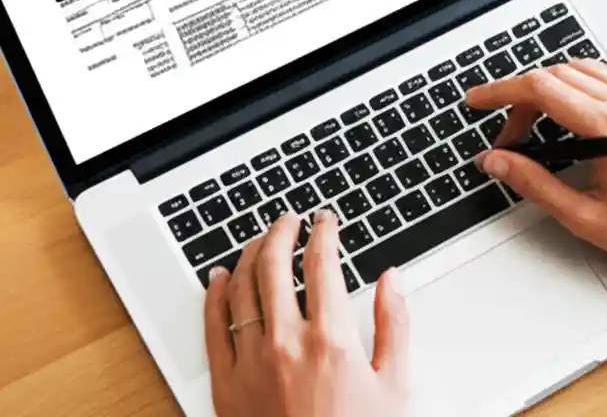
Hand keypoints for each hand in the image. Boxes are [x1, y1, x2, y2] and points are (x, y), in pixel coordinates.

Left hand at [204, 211, 408, 416]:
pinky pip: (212, 326)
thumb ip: (394, 325)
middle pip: (274, 264)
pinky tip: (218, 279)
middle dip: (282, 232)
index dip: (323, 233)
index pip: (322, 263)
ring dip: (248, 254)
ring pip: (240, 288)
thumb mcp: (394, 386)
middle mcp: (286, 343)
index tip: (325, 221)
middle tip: (289, 220)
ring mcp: (250, 362)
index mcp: (331, 340)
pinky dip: (213, 295)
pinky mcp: (225, 384)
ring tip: (258, 241)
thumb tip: (393, 280)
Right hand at [466, 60, 606, 292]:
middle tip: (506, 140)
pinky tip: (566, 119)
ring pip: (580, 71)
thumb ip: (535, 184)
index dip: (500, 92)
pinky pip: (605, 79)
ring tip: (531, 128)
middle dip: (520, 101)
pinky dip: (575, 88)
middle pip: (556, 76)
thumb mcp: (585, 216)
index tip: (476, 101)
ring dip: (548, 90)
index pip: (542, 89)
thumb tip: (498, 162)